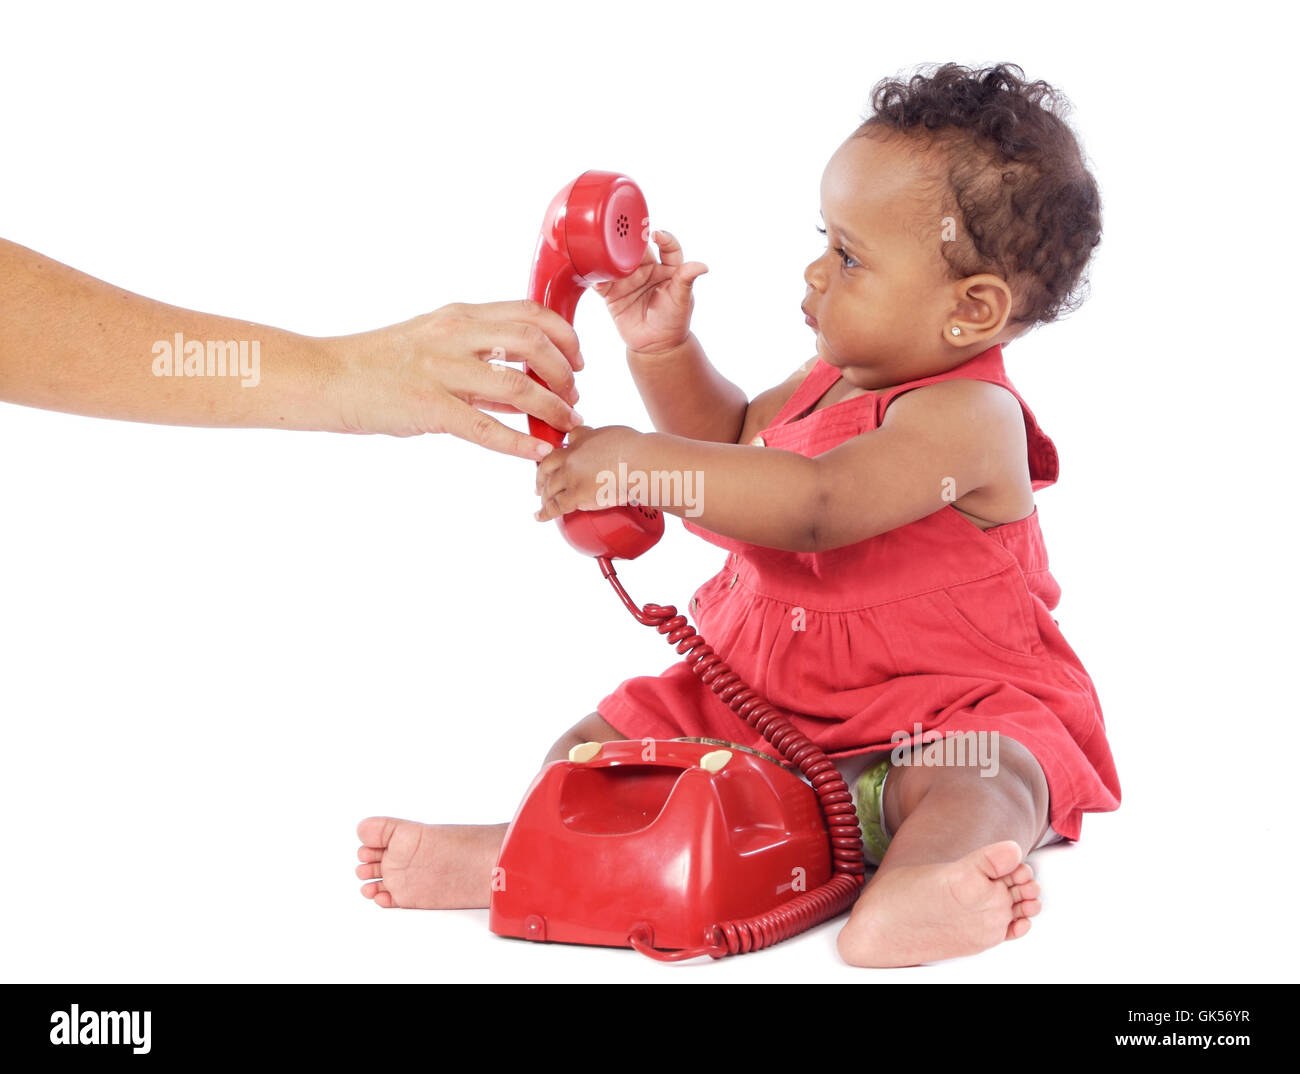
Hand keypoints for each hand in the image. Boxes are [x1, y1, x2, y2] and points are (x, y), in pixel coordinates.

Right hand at [329, 300, 586, 458]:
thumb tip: (523, 386)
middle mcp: (455, 335)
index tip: (577, 359)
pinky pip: (486, 427)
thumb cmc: (378, 364)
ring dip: (553, 407)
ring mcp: (442, 371)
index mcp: (459, 315)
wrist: (325, 377)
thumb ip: (478, 360)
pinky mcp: (429, 407)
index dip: (564, 335)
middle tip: (575, 395)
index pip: (529, 312)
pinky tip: (537, 452)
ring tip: (566, 424)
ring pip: (519, 385)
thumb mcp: (432, 344)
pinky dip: (518, 442)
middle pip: (534, 343)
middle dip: (566, 371)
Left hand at [534, 424, 641, 520]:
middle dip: (542, 474)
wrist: (639, 463)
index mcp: (585, 438)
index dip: (566, 447)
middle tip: (540, 482)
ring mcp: (571, 475)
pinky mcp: (575, 494)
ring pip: (550, 486)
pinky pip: (555, 506)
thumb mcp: (622, 436)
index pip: (571, 438)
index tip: (563, 453)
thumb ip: (614, 441)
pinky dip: (545, 513)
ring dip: (545, 495)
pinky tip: (540, 516)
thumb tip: (622, 450)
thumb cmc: (639, 451)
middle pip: (548, 464)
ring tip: (543, 502)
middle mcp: (573, 455)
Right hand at [592, 230, 707, 355]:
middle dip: (630, 241)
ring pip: (617, 262)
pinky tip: (595, 271)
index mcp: (667, 268)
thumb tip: (703, 266)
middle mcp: (647, 270)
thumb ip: (686, 280)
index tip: (656, 235)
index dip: (663, 238)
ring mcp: (628, 280)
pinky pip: (602, 282)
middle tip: (624, 234)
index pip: (668, 247)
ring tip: (607, 250)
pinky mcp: (612, 294)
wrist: (656, 346)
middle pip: (637, 250)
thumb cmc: (673, 321)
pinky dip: (597, 275)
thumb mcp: (682, 299)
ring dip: (611, 255)